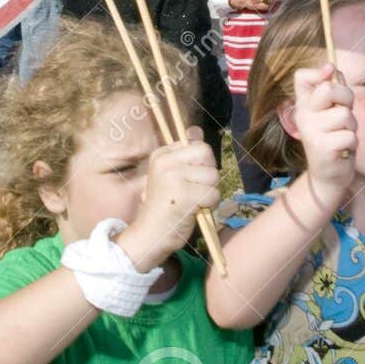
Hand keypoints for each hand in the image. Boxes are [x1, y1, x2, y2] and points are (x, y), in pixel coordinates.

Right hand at [116, 132, 219, 271]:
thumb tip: (196, 129)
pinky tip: (193, 211)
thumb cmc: (164, 206)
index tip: (187, 179)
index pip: (197, 144)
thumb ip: (186, 152)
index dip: (200, 164)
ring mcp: (174, 177)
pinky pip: (213, 194)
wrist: (150, 234)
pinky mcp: (184, 194)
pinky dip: (209, 206)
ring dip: (209, 192)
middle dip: (208, 174)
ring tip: (192, 202)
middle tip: (194, 190)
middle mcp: (166, 161)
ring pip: (213, 176)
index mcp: (161, 154)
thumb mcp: (171, 174)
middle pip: (207, 155)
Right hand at [287, 64, 356, 206]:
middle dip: (346, 98)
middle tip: (344, 113)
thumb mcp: (333, 111)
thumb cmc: (335, 139)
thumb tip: (331, 66)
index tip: (330, 79)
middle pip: (328, 88)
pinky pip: (349, 136)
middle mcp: (303, 115)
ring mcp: (310, 131)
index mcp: (304, 104)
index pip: (302, 76)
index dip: (319, 72)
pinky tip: (342, 150)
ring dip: (351, 127)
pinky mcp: (322, 147)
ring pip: (344, 115)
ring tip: (342, 136)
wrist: (329, 175)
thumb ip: (334, 89)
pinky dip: (352, 143)